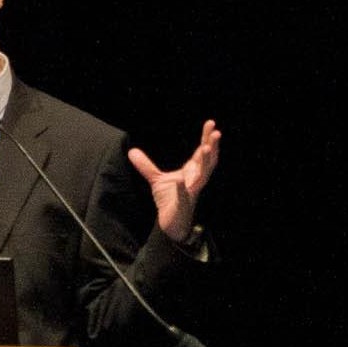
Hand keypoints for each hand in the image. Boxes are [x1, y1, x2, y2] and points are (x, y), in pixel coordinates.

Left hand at [128, 120, 221, 241]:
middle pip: (208, 161)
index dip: (207, 138)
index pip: (202, 152)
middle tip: (216, 132)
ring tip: (205, 148)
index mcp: (192, 172)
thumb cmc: (169, 199)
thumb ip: (146, 166)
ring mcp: (191, 192)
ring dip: (205, 162)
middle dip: (212, 147)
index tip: (210, 123)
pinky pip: (183, 196)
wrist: (170, 223)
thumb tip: (131, 151)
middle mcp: (196, 180)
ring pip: (202, 176)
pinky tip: (179, 180)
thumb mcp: (156, 179)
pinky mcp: (182, 205)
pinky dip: (182, 188)